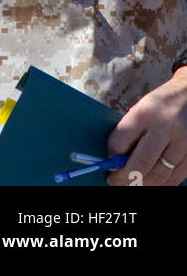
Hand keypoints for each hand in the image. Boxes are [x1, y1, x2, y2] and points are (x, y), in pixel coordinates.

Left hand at [107, 67, 186, 186]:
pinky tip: (151, 183)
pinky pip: (176, 177)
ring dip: (142, 184)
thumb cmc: (162, 103)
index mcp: (145, 113)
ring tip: (131, 184)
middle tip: (114, 181)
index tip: (107, 164)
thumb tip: (115, 157)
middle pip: (140, 163)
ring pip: (160, 175)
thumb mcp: (142, 108)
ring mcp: (183, 143)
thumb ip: (130, 130)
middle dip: (123, 177)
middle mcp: (165, 128)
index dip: (111, 157)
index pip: (120, 142)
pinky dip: (162, 184)